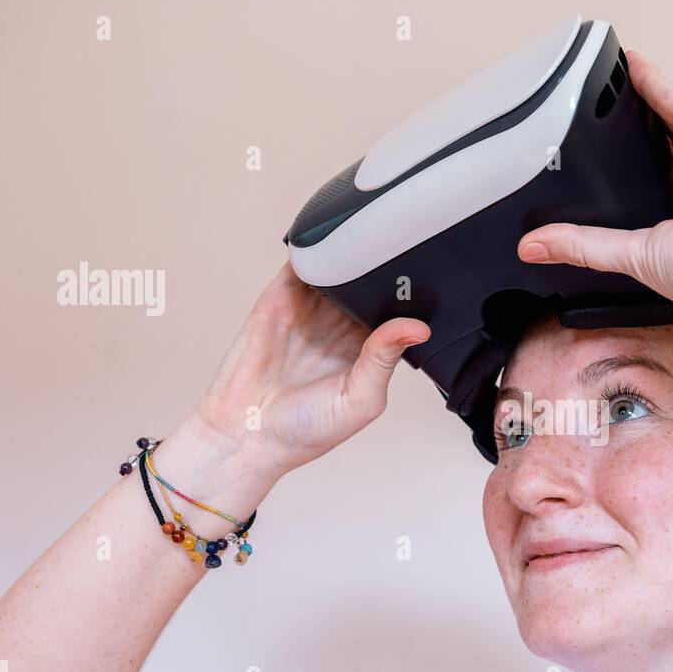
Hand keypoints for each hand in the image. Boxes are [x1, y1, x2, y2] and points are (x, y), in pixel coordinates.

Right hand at [184, 259, 430, 482]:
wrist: (246, 432)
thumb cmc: (304, 429)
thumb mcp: (359, 399)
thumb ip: (384, 360)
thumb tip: (416, 329)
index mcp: (368, 351)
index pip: (396, 313)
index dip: (411, 296)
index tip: (426, 279)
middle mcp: (341, 327)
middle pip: (372, 284)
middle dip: (386, 266)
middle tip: (401, 248)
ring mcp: (312, 309)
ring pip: (341, 266)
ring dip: (353, 252)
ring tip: (369, 239)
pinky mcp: (282, 296)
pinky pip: (303, 262)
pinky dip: (315, 246)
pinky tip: (329, 241)